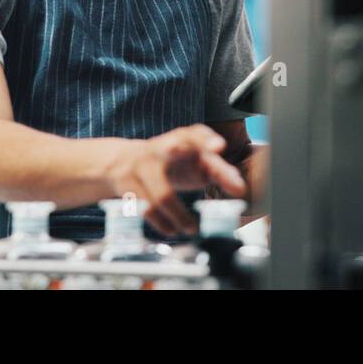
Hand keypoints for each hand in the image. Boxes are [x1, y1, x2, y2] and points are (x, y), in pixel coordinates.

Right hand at [106, 125, 246, 236]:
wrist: (122, 161)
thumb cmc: (169, 162)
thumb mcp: (193, 161)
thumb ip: (218, 171)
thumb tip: (240, 188)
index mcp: (180, 139)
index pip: (193, 134)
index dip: (205, 139)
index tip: (219, 147)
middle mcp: (160, 148)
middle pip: (172, 147)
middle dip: (182, 152)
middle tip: (207, 158)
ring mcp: (141, 166)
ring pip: (162, 194)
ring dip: (179, 215)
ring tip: (191, 228)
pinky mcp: (128, 185)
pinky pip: (146, 208)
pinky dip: (161, 223)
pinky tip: (171, 230)